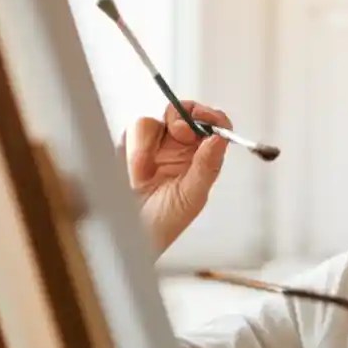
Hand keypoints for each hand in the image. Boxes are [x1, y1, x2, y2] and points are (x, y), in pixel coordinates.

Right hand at [119, 101, 230, 254]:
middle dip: (181, 116)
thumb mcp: (192, 195)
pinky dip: (133, 150)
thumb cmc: (166, 222)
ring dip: (148, 143)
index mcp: (202, 156)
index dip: (211, 116)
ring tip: (145, 174)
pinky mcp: (129, 147)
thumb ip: (206, 165)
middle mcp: (180, 147)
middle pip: (184, 111)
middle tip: (179, 132)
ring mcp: (154, 145)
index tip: (204, 118)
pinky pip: (131, 132)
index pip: (214, 124)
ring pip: (153, 121)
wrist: (131, 235)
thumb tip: (219, 138)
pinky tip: (134, 174)